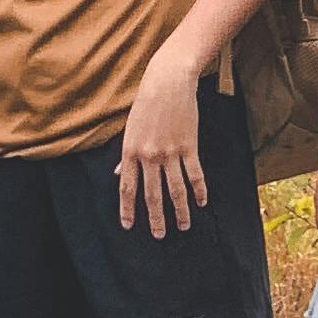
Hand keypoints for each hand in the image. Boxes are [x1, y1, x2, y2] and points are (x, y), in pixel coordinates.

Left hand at [117, 40, 209, 237]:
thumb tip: (116, 173)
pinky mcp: (188, 146)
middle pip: (152, 195)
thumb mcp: (130, 129)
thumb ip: (125, 155)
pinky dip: (199, 191)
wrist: (167, 82)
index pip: (127, 188)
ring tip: (183, 226)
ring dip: (180, 211)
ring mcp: (169, 152)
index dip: (128, 209)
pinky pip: (195, 174)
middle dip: (156, 218)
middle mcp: (149, 156)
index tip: (129, 226)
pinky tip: (201, 203)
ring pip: (176, 190)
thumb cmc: (145, 104)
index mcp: (130, 151)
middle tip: (159, 235)